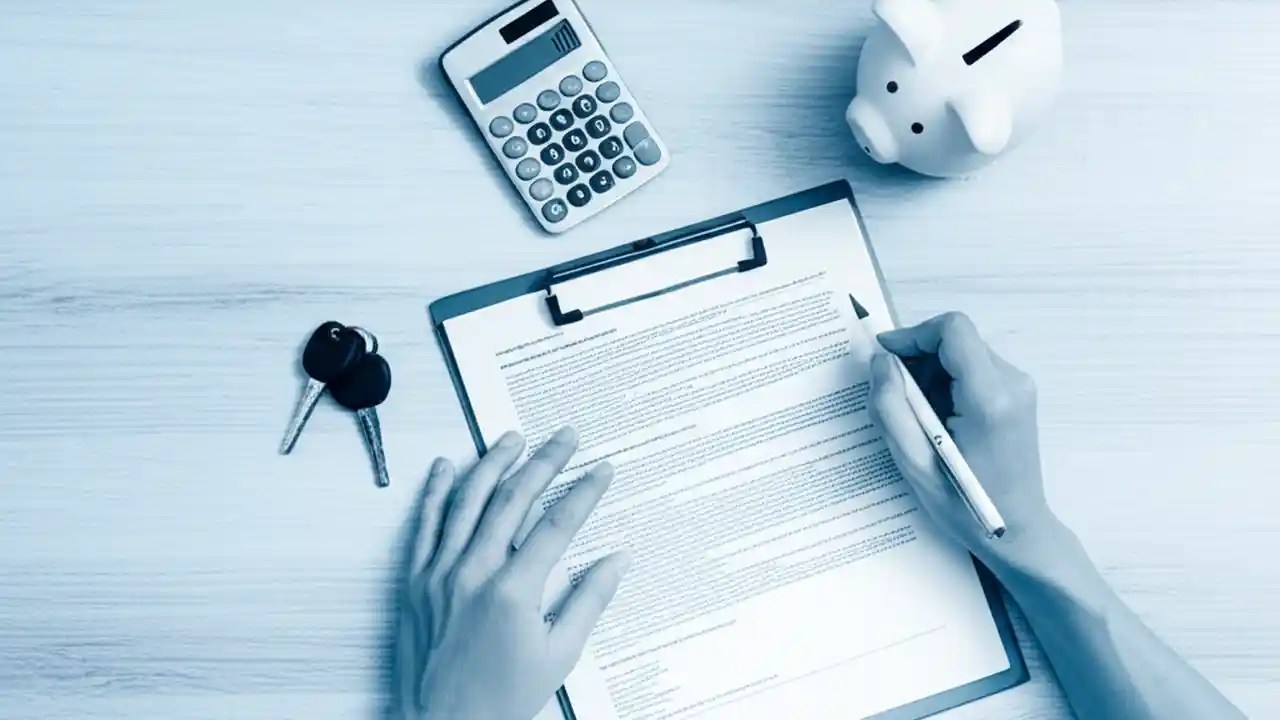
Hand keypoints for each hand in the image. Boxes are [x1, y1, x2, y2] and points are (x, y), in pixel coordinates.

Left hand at [392, 427, 630, 719]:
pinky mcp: (414, 581)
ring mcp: (439, 573)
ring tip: (514, 438)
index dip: (584, 492)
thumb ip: (589, 601)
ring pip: (469, 501)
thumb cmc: (500, 699)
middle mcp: (474, 574)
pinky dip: (436, 492)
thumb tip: (617, 560)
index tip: (601, 469)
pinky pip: (424, 524)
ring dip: (494, 463)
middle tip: (566, 437)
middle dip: (546, 461)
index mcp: (514, 592)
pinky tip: (447, 467)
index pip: (558, 524)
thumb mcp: (558, 655)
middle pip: (515, 499)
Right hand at [867, 312, 1053, 564]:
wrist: (1018, 531)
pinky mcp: (1017, 394)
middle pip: (955, 339)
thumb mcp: (915, 464)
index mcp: (989, 399)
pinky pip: (972, 368)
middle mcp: (1012, 384)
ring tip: (919, 417)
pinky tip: (937, 419)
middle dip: (918, 359)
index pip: (953, 330)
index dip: (912, 334)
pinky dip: (946, 382)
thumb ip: (891, 408)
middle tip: (897, 398)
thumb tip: (880, 361)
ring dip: (931, 373)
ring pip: (961, 352)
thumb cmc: (966, 506)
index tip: (884, 357)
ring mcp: (1019, 388)